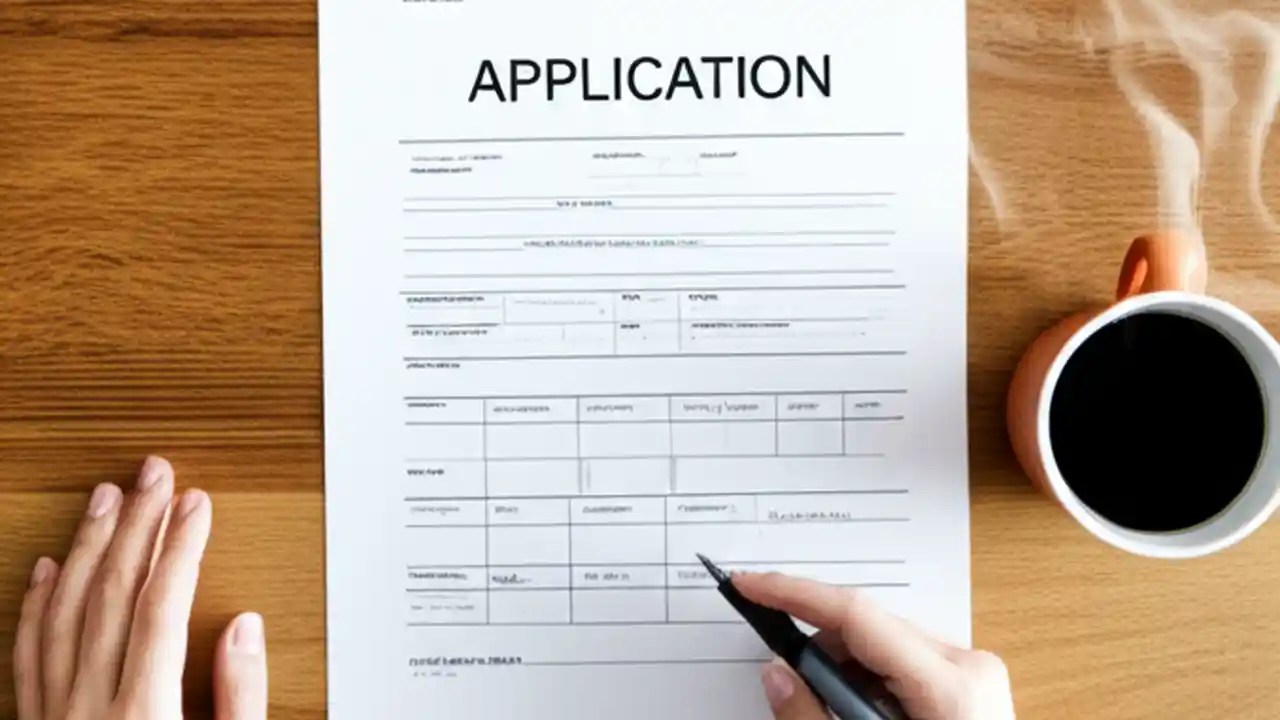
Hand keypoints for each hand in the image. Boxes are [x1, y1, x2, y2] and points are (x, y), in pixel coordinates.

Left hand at [12, 456, 267, 719]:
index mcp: (145, 714)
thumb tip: (245, 629)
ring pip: (64, 616)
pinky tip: (49, 569)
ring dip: (88, 549)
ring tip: (105, 500)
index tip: (196, 504)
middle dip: (138, 526)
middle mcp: (90, 709)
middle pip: (112, 597)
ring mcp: (55, 717)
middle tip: (153, 477)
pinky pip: (28, 657)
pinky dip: (37, 607)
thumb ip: (241, 697)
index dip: (182, 547)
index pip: (163, 607)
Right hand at [735, 573, 1014, 719]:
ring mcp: (977, 671)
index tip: (752, 585)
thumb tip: (775, 674)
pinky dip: (872, 679)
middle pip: (870, 626)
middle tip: (784, 675)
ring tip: (833, 710)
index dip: (795, 594)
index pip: (857, 615)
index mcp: (949, 686)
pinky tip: (860, 712)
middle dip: (818, 645)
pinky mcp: (973, 682)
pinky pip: (906, 659)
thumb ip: (812, 717)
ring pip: (884, 641)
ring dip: (845, 666)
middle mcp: (970, 665)